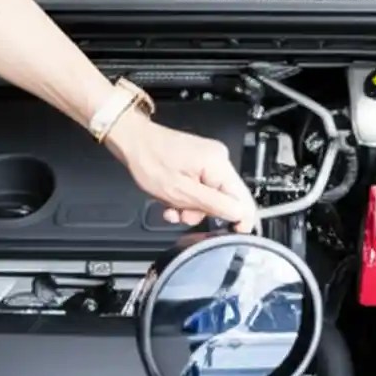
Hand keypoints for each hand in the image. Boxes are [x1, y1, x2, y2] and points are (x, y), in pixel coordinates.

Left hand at [104, 112, 257, 232]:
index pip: (243, 199)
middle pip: (226, 199)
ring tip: (172, 206)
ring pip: (210, 197)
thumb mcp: (180, 192)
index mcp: (218, 164)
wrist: (132, 141)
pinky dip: (186, 198)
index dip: (238, 220)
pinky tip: (171, 199)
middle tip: (182, 214)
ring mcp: (208, 160)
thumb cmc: (149, 160)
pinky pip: (201, 188)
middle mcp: (218, 159)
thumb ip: (213, 205)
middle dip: (203, 212)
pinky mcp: (199, 163)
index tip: (227, 234)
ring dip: (191, 207)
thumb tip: (240, 215)